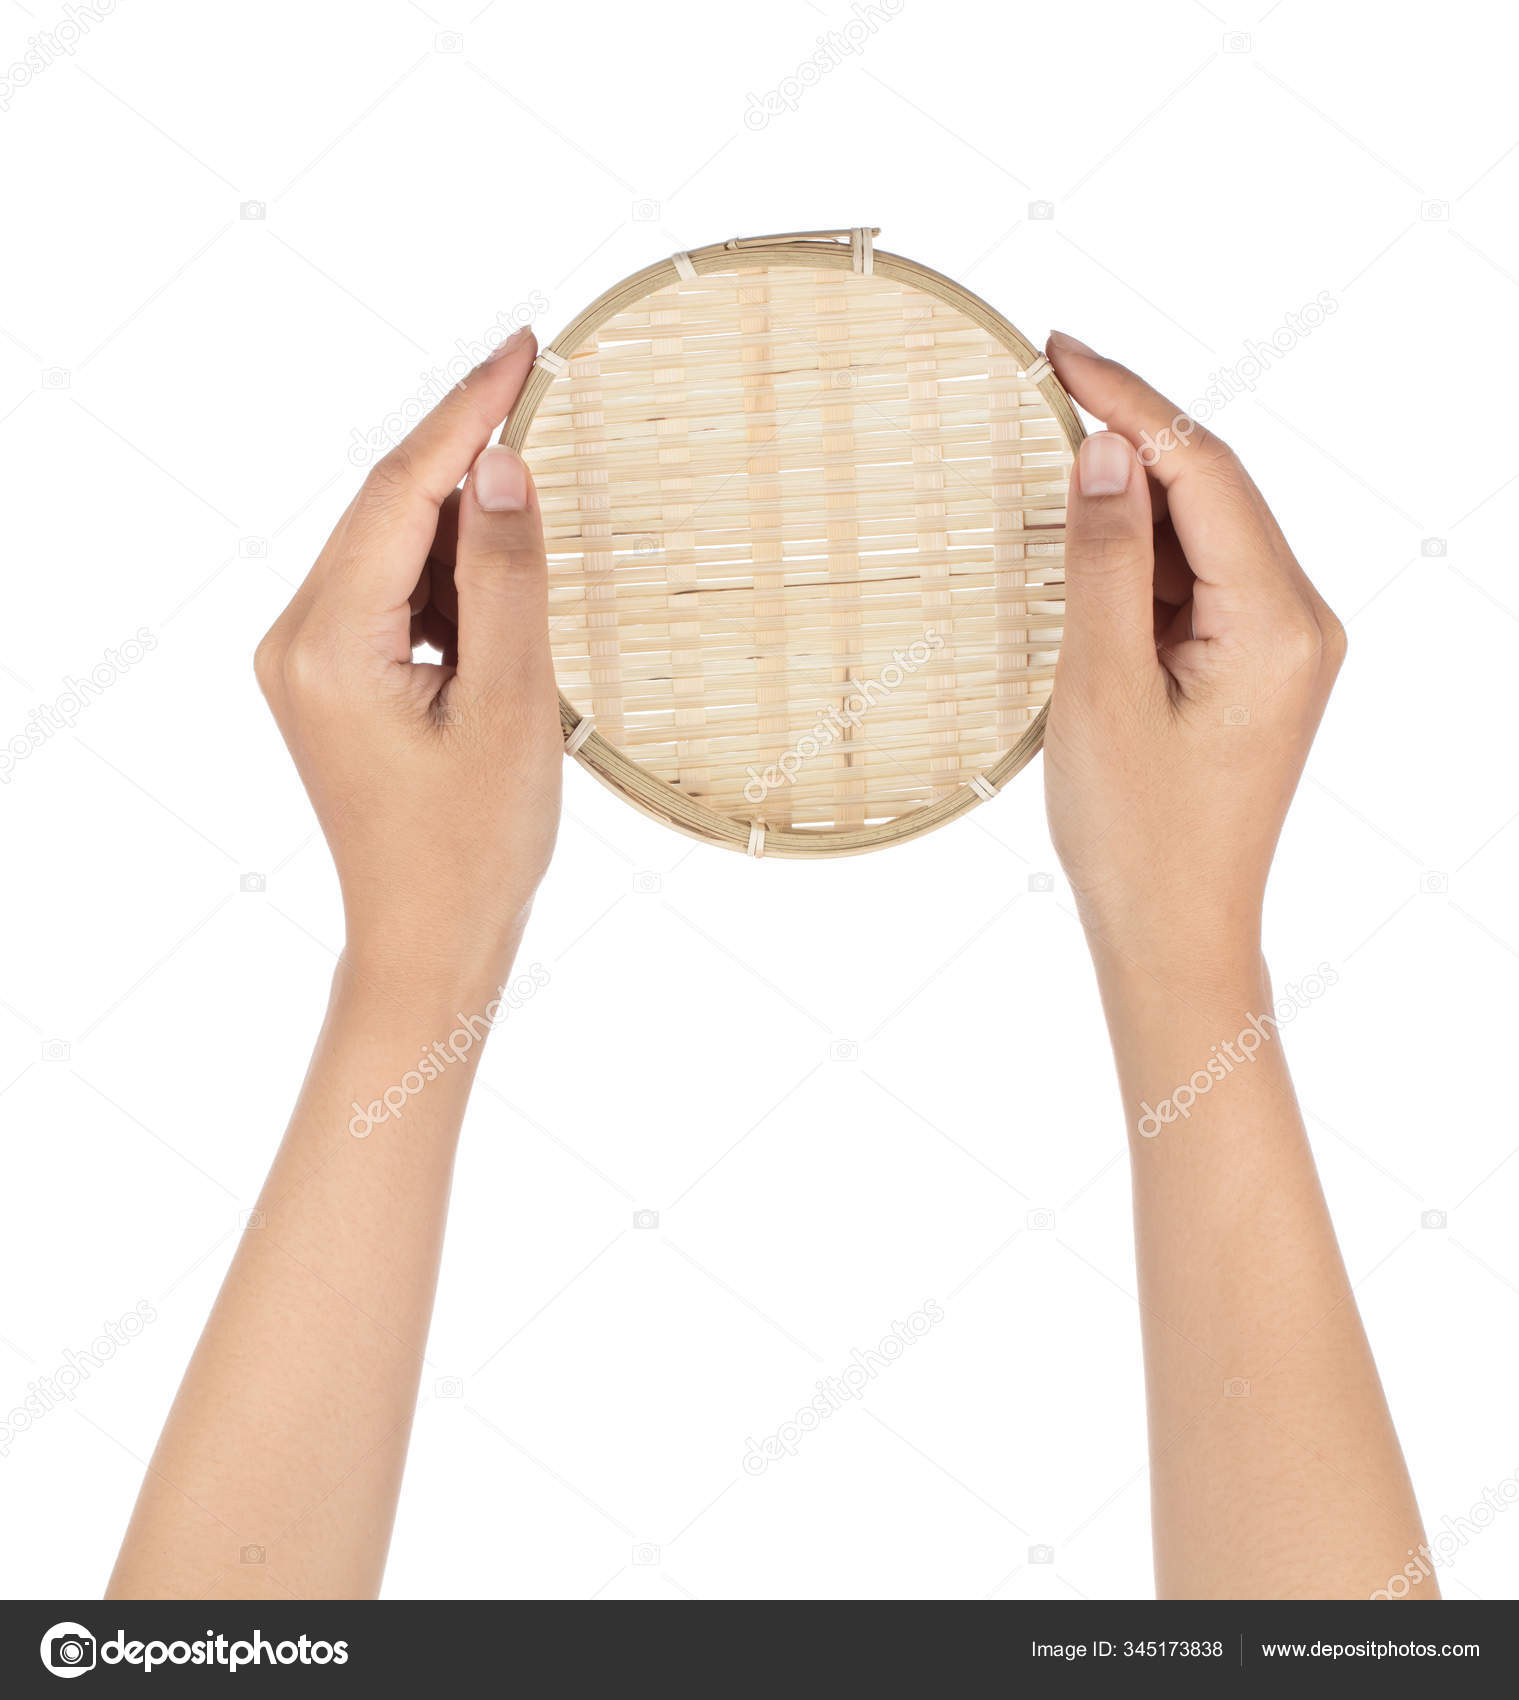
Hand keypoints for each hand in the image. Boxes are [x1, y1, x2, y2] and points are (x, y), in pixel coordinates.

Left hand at [255, 329, 560, 991]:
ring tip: (541, 494)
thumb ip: (505, 578)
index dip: (466, 413)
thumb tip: (501, 466)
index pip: (401, 492)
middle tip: (540, 384)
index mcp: (329, 643)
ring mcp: (309, 659)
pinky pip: (393, 593)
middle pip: (386, 508)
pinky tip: (503, 571)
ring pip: (392, 548)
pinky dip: (450, 573)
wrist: (428, 941)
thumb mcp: (510, 707)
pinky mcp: (334, 678)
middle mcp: (298, 638)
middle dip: (464, 449)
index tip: (523, 349)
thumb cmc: (473, 847)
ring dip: (463, 518)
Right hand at [1041, 332, 1345, 985]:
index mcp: (1278, 623)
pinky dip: (1141, 555)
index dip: (1130, 402)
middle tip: (1043, 380)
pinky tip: (1086, 543)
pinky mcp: (1254, 667)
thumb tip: (1103, 451)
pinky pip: (1198, 581)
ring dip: (1130, 498)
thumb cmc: (1138, 833)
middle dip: (1130, 434)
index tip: (1058, 352)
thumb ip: (1107, 563)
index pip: (1205, 472)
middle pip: (1214, 490)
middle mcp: (1299, 622)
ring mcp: (1282, 645)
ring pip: (1204, 533)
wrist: (1175, 931)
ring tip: (1046, 458)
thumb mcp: (1103, 689)